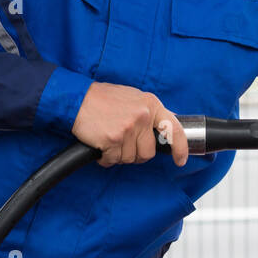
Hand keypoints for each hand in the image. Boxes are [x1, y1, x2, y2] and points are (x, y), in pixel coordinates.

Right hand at [71, 82, 188, 167]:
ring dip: (118, 155)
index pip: (174, 129)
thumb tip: (168, 124)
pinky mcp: (113, 140)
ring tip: (109, 139)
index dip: (180, 148)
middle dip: (135, 153)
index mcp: (151, 104)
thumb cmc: (103, 99)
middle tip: (121, 143)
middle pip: (148, 152)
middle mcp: (143, 116)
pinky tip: (100, 144)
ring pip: (130, 158)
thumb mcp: (134, 97)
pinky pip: (113, 160)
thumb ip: (150, 112)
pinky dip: (106, 158)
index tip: (180, 160)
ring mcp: (129, 128)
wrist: (77, 98)